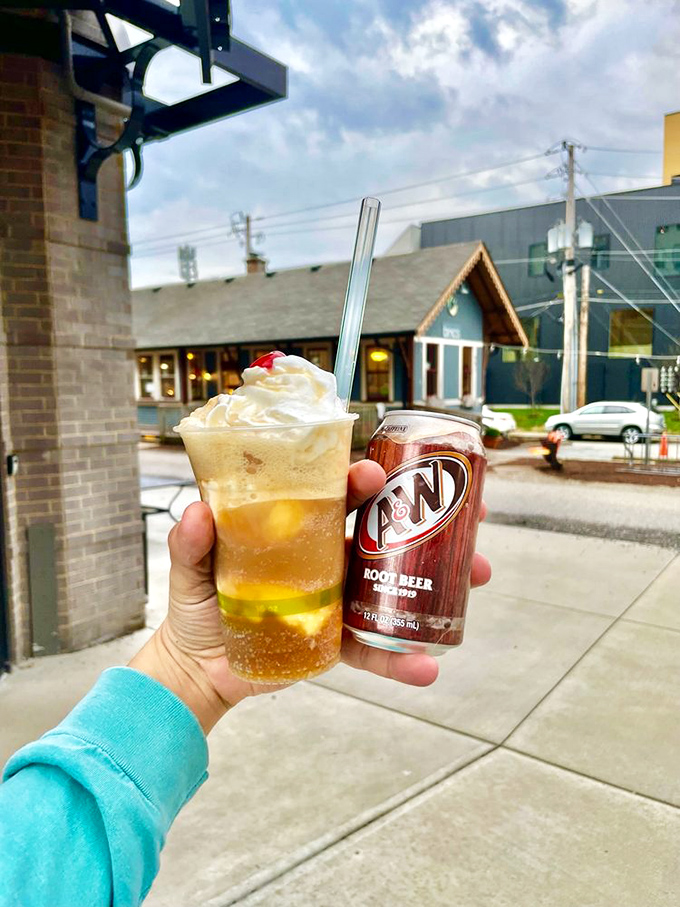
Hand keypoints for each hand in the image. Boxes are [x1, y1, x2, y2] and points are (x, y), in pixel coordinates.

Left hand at [130, 461, 490, 733]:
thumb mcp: (189, 571)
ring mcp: (338, 596)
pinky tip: (427, 667)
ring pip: (397, 582)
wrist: (199, 667)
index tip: (375, 474)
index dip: (360, 479)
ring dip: (440, 577)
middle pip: (385, 529)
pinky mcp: (338, 638)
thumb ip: (190, 544)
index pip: (334, 495)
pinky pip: (376, 646)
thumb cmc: (197, 606)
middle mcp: (326, 556)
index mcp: (297, 530)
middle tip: (468, 514)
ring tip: (478, 576)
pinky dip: (401, 657)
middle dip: (428, 518)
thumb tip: (196, 512)